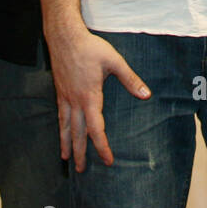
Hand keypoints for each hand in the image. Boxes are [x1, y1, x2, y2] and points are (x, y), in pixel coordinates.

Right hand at [46, 23, 150, 171]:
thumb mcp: (114, 61)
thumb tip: (146, 95)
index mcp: (89, 97)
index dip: (102, 146)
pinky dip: (61, 128)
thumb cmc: (90, 47)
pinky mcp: (60, 92)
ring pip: (65, 127)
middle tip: (82, 170)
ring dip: (67, 144)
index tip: (108, 160)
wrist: (64, 36)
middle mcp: (75, 101)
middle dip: (81, 153)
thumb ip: (130, 79)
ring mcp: (65, 97)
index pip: (96, 129)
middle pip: (78, 133)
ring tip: (66, 159)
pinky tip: (61, 134)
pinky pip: (60, 116)